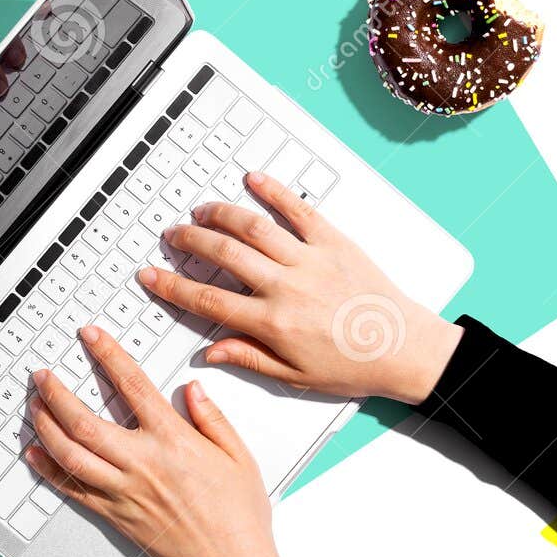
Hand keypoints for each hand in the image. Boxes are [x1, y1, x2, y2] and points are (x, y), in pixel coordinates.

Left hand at [26, 327, 282, 556]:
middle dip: (56, 394)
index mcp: (173, 441)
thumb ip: (212, 418)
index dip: (108, 355)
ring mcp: (124, 491)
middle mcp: (142, 464)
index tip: (91, 336)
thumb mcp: (239, 455)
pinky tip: (35, 454)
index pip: (132, 386)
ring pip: (71, 455)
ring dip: (46, 427)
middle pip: (84, 422)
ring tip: (33, 406)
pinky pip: (73, 490)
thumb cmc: (238, 516)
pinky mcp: (115, 515)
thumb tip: (192, 389)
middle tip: (42, 375)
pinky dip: (49, 471)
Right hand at [136, 171, 461, 404]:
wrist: (405, 349)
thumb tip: (209, 351)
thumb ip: (248, 358)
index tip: (151, 276)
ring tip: (202, 210)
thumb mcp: (294, 376)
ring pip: (253, 227)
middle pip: (222, 254)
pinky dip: (274, 191)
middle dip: (189, 241)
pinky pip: (298, 210)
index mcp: (272, 323)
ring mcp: (309, 260)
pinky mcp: (334, 242)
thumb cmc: (354, 365)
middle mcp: (286, 287)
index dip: (171, 286)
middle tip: (172, 235)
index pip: (207, 300)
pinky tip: (254, 180)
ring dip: (221, 214)